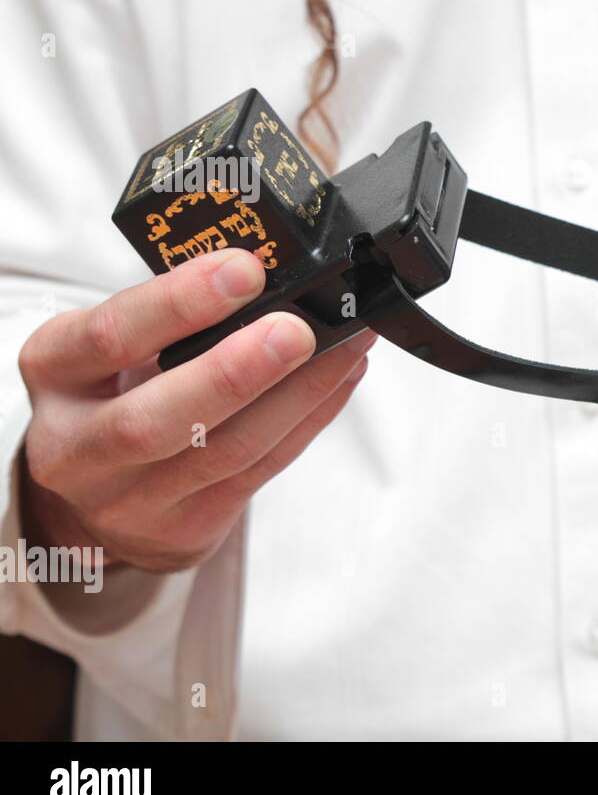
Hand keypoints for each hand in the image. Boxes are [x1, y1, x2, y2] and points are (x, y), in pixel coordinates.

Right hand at [18, 249, 374, 571]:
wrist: (100, 493)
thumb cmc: (114, 392)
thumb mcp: (112, 346)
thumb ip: (171, 315)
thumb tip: (270, 272)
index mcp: (54, 373)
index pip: (109, 337)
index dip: (180, 303)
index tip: (245, 270)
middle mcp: (77, 445)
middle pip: (157, 418)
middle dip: (236, 371)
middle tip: (298, 330)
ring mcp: (131, 497)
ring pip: (225, 450)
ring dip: (299, 394)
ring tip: (345, 346)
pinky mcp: (188, 524)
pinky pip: (262, 468)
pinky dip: (310, 419)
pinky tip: (342, 379)